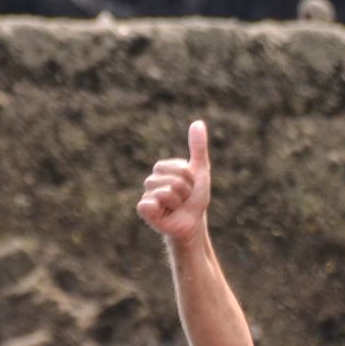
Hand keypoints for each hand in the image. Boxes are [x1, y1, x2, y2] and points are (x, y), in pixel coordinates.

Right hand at [137, 120, 211, 241]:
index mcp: (162, 168)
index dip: (190, 179)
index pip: (179, 167)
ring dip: (178, 201)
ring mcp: (147, 194)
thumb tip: (198, 123)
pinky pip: (150, 203)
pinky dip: (161, 208)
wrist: (192, 223)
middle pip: (174, 180)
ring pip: (166, 192)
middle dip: (185, 191)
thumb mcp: (200, 171)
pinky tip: (164, 212)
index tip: (189, 187)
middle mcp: (152, 180)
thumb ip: (198, 148)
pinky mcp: (144, 209)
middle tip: (183, 198)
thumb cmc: (195, 198)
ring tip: (176, 206)